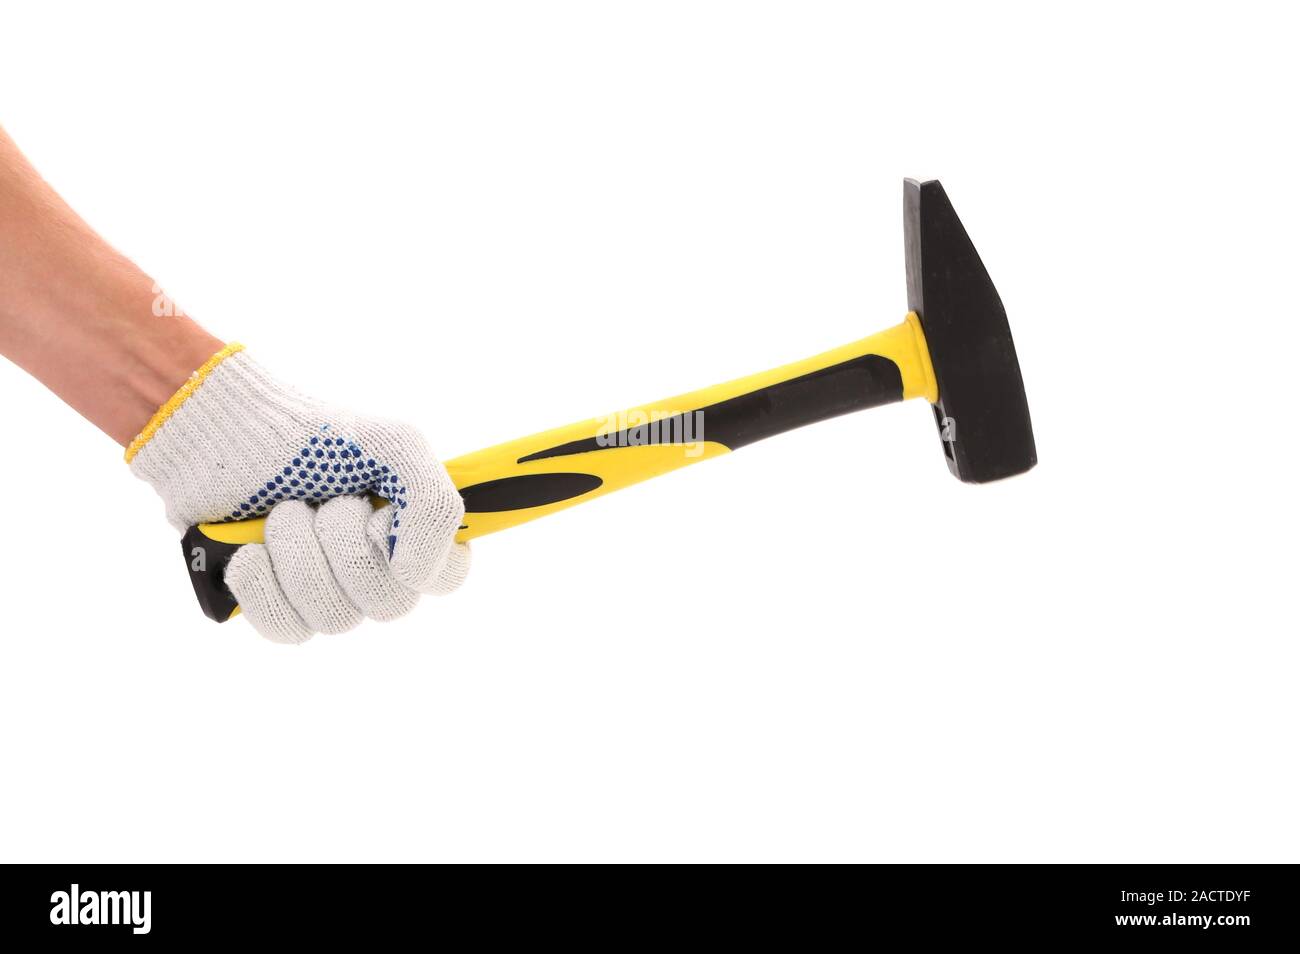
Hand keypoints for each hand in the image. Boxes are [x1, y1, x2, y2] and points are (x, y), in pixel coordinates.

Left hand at [128, 345, 467, 642]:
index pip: (446, 577)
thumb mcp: (394, 444)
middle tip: (326, 502)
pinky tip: (251, 550)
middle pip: (389, 605)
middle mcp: (374, 568)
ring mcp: (325, 591)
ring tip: (283, 512)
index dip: (415, 553)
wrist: (224, 434)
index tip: (380, 514)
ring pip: (334, 619)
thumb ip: (434, 503)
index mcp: (411, 532)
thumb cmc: (311, 435)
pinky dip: (262, 584)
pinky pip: (286, 630)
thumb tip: (414, 576)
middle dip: (345, 545)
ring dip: (300, 555)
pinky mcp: (277, 604)